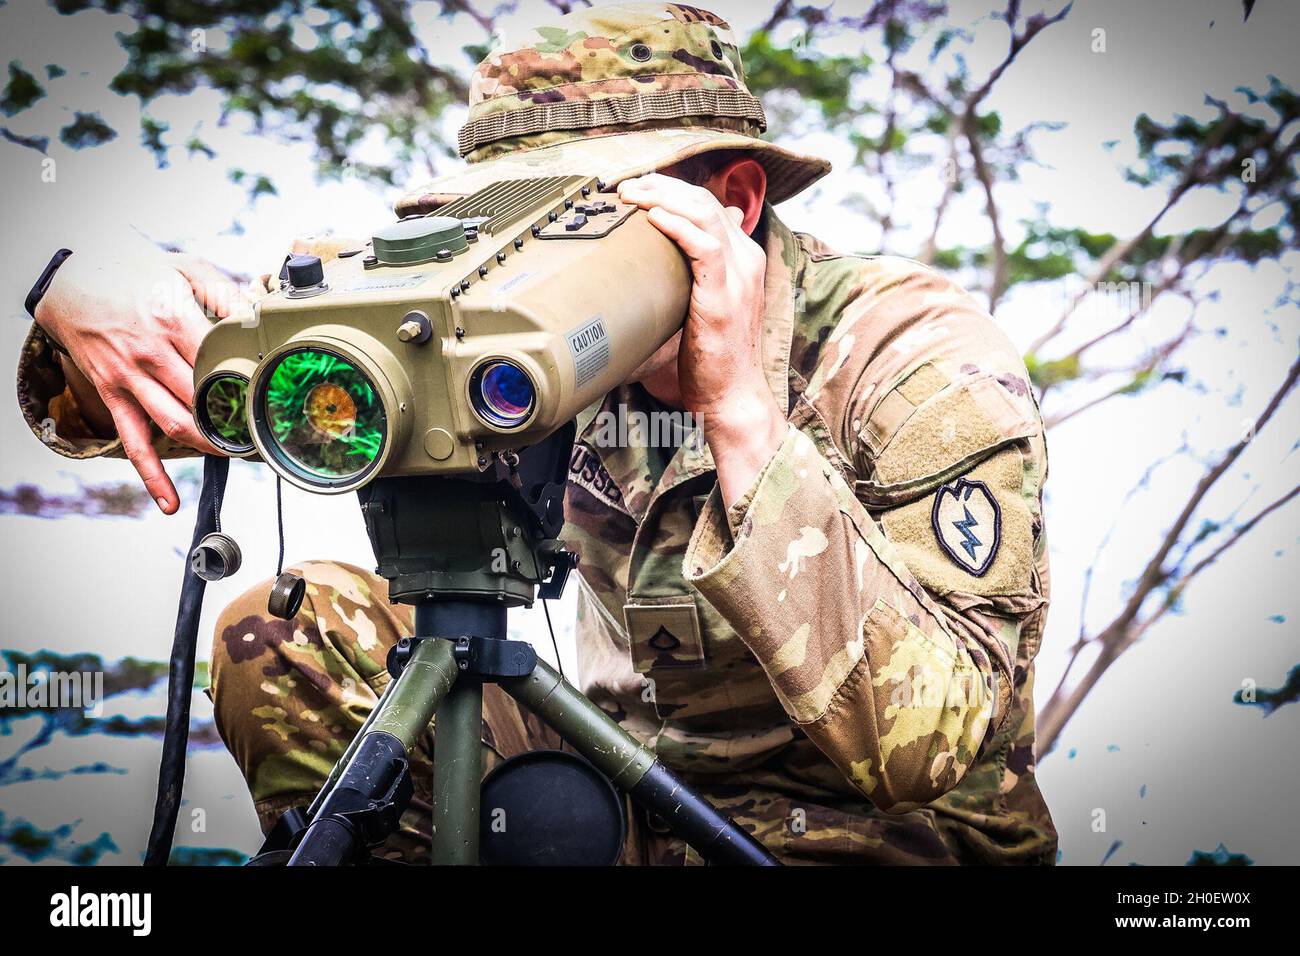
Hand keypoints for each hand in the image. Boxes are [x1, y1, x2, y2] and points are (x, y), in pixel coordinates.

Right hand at [35, 246, 245, 512]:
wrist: (68, 278)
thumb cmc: (130, 270)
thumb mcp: (183, 268)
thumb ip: (226, 294)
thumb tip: (262, 316)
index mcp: (173, 319)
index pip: (224, 362)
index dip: (252, 384)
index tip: (275, 398)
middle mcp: (151, 353)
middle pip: (205, 400)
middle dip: (238, 420)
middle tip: (267, 432)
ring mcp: (130, 378)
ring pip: (176, 425)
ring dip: (209, 445)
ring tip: (237, 454)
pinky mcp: (114, 394)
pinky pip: (135, 443)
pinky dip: (152, 477)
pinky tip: (170, 503)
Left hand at [618, 173, 786, 506]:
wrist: (732, 398)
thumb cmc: (712, 362)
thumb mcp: (702, 311)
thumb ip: (688, 284)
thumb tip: (654, 270)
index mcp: (744, 261)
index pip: (710, 206)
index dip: (673, 190)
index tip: (639, 188)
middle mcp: (746, 261)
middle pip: (705, 201)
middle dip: (662, 186)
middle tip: (625, 185)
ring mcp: (739, 276)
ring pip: (704, 214)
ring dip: (663, 197)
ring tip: (631, 193)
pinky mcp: (724, 295)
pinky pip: (703, 246)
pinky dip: (676, 226)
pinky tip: (651, 218)